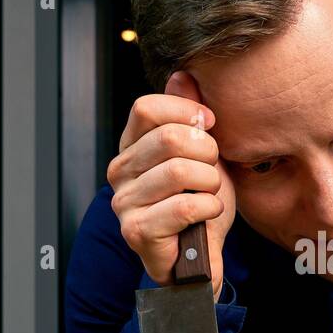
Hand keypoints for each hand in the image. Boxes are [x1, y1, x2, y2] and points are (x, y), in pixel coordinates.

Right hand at [108, 70, 236, 302]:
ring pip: (179, 171)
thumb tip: (182, 75)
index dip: (186, 112)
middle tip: (213, 170)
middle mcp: (119, 171)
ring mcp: (124, 202)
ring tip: (211, 194)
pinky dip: (209, 208)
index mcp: (131, 146)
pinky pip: (183, 207)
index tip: (210, 127)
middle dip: (207, 153)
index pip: (146, 108)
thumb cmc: (199, 204)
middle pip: (169, 138)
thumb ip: (190, 116)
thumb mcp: (203, 154)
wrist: (200, 258)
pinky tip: (209, 213)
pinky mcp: (136, 231)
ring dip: (211, 183)